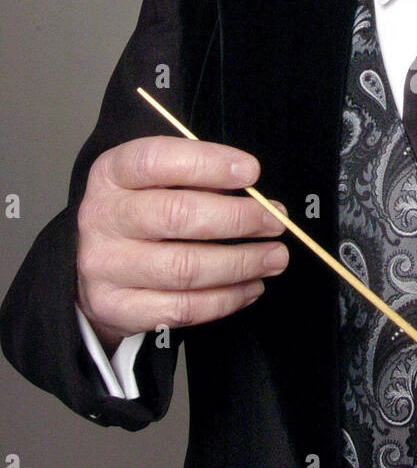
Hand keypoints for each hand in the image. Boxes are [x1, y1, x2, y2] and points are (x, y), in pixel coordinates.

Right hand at [76, 135, 289, 349]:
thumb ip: (197, 181)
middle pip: (176, 215)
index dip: (207, 163)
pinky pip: (182, 308)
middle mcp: (101, 218)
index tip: (252, 172)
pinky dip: (226, 299)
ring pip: (185, 268)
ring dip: (241, 263)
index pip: (155, 160)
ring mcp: (104, 266)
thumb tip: (255, 196)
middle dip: (238, 219)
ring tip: (274, 257)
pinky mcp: (116, 308)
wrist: (89, 269)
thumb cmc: (141, 216)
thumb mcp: (155, 184)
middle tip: (275, 222)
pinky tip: (251, 286)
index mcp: (110, 174)